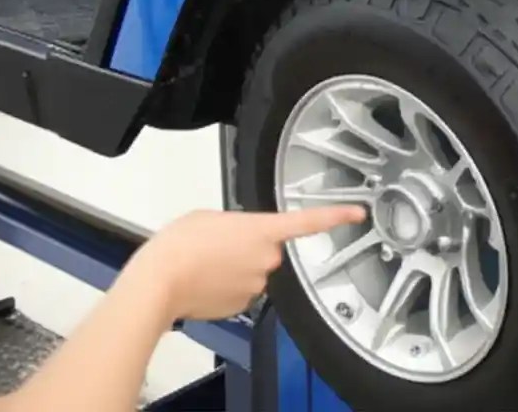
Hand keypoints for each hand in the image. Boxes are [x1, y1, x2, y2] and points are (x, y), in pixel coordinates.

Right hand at [120, 206, 365, 321]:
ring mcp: (256, 284)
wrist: (159, 283)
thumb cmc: (179, 246)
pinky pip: (241, 290)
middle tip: (218, 244)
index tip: (357, 213)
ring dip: (236, 266)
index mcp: (262, 231)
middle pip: (269, 249)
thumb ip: (237, 225)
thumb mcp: (209, 217)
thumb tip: (240, 237)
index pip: (308, 221)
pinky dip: (226, 286)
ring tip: (206, 262)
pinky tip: (205, 280)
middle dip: (250, 247)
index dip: (336, 215)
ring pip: (253, 271)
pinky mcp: (242, 304)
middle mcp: (266, 259)